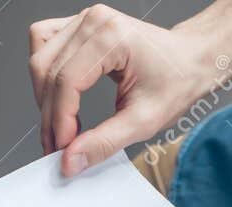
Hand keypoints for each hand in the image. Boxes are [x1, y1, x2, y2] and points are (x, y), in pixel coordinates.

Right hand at [29, 5, 222, 175]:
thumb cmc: (176, 80)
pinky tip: (59, 99)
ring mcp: (83, 21)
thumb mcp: (144, 120)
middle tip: (60, 147)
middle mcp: (93, 21)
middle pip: (47, 72)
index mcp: (111, 36)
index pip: (67, 81)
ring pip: (40, 60)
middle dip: (49, 116)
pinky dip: (45, 77)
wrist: (191, 59)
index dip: (59, 121)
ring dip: (44, 99)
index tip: (62, 150)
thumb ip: (104, 142)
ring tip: (60, 127)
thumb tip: (71, 161)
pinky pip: (43, 47)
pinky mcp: (78, 27)